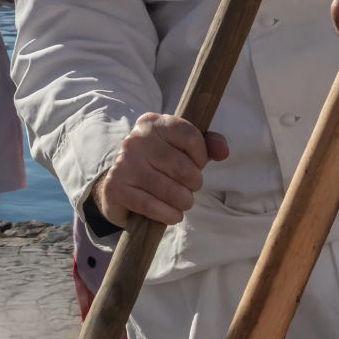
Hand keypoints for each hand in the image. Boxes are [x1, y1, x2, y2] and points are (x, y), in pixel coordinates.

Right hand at [88, 113, 228, 226]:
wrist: (122, 186)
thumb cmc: (159, 165)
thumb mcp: (182, 149)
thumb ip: (207, 144)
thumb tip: (223, 151)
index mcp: (153, 123)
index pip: (191, 137)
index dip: (201, 157)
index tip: (197, 165)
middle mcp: (135, 139)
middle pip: (183, 167)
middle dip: (194, 184)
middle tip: (189, 189)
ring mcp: (123, 163)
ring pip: (170, 190)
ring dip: (183, 202)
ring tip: (182, 202)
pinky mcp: (116, 187)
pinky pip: (151, 206)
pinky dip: (168, 215)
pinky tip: (172, 215)